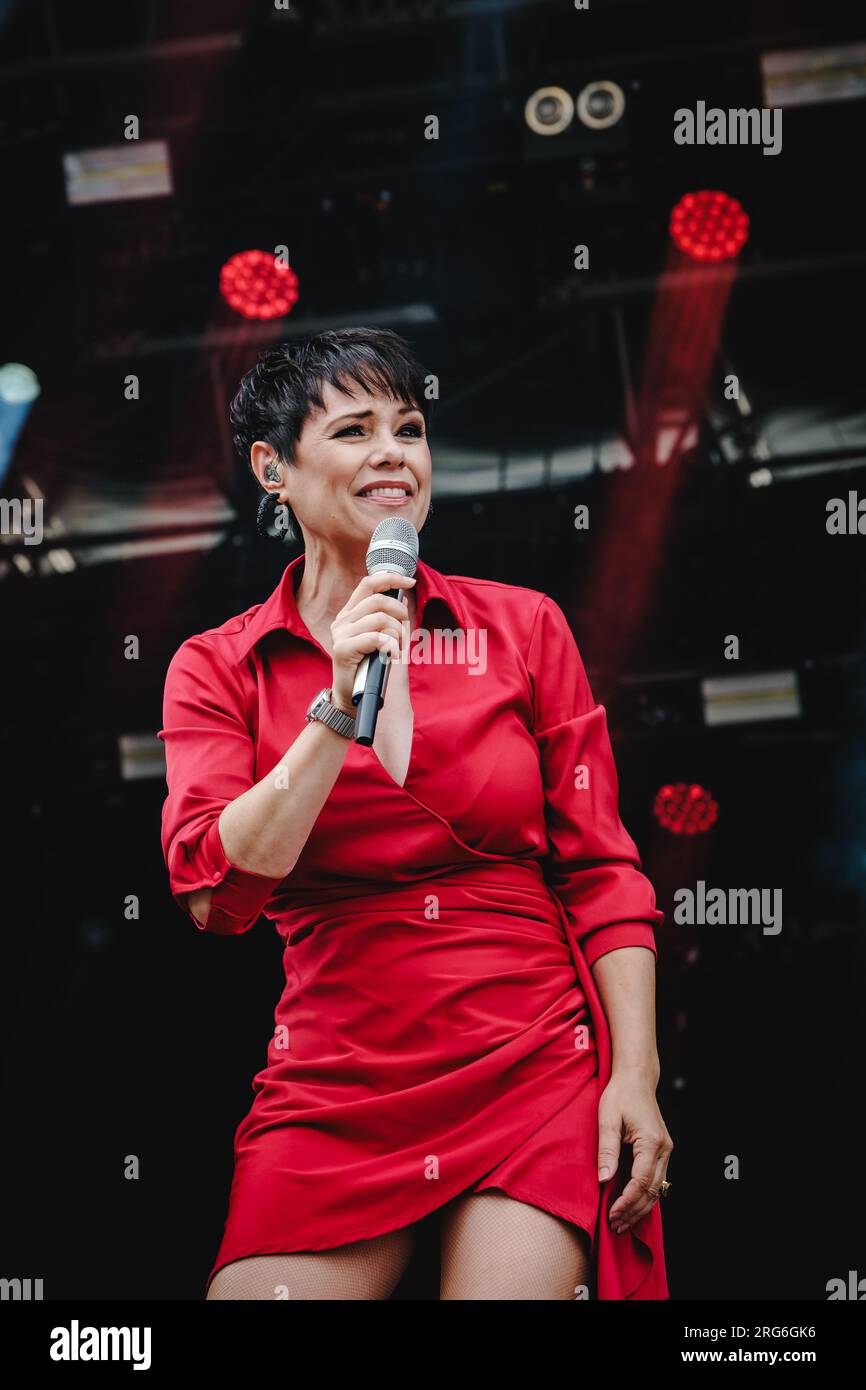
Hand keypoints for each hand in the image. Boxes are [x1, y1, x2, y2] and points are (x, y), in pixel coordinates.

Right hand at [330, 571, 415, 712]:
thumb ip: (388, 619)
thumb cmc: (368, 667)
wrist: (351, 696)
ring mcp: (341, 634)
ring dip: (397, 634)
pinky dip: (390, 646)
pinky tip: (391, 656)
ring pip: (380, 619)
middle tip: (405, 631)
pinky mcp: (343, 649)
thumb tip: (404, 601)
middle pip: (378, 600)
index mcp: (350, 613)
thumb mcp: (380, 638)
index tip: (409, 582)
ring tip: (397, 649)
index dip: (390, 578)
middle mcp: (343, 621)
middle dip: (400, 612)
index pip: (368, 584)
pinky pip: (376, 638)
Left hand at [597, 1070, 672, 1233]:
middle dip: (633, 1211)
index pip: (640, 1181)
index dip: (626, 1201)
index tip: (611, 1214)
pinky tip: (632, 1206)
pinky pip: (656, 1180)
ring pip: (657, 1189)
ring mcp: (666, 1150)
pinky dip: (645, 1196)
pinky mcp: (662, 1150)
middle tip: (615, 1226)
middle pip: (652, 1191)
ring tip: (622, 1223)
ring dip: (640, 1208)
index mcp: (651, 1141)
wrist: (636, 1078)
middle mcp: (664, 1148)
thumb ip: (606, 1149)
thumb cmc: (620, 1094)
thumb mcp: (607, 1119)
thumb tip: (604, 1179)